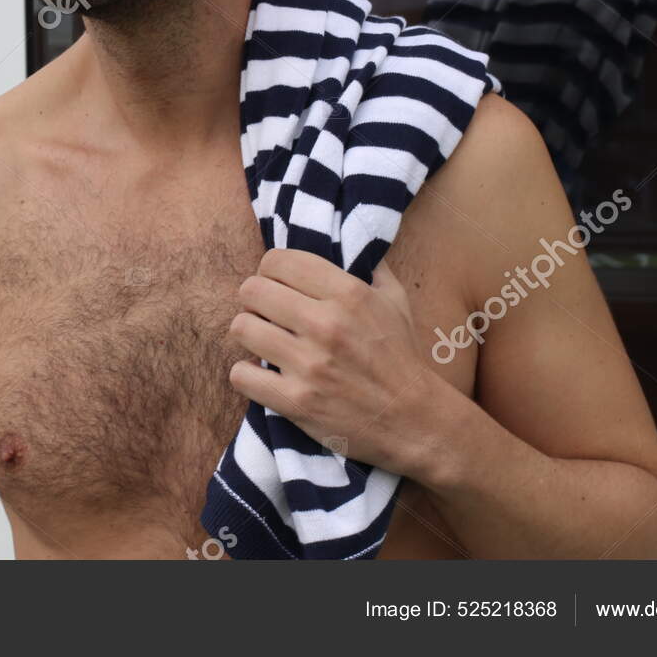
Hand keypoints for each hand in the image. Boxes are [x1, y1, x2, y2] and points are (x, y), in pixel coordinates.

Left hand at [227, 248, 450, 477]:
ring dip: (249, 334)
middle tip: (266, 313)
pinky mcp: (297, 402)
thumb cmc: (402, 357)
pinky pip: (240, 375)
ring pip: (241, 328)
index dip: (270, 270)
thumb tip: (348, 236)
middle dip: (254, 299)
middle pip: (252, 290)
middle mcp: (326, 325)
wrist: (416, 420)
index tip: (277, 283)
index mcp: (348, 294)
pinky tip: (262, 374)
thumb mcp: (395, 301)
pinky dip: (246, 375)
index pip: (278, 261)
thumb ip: (369, 267)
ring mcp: (309, 365)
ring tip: (264, 341)